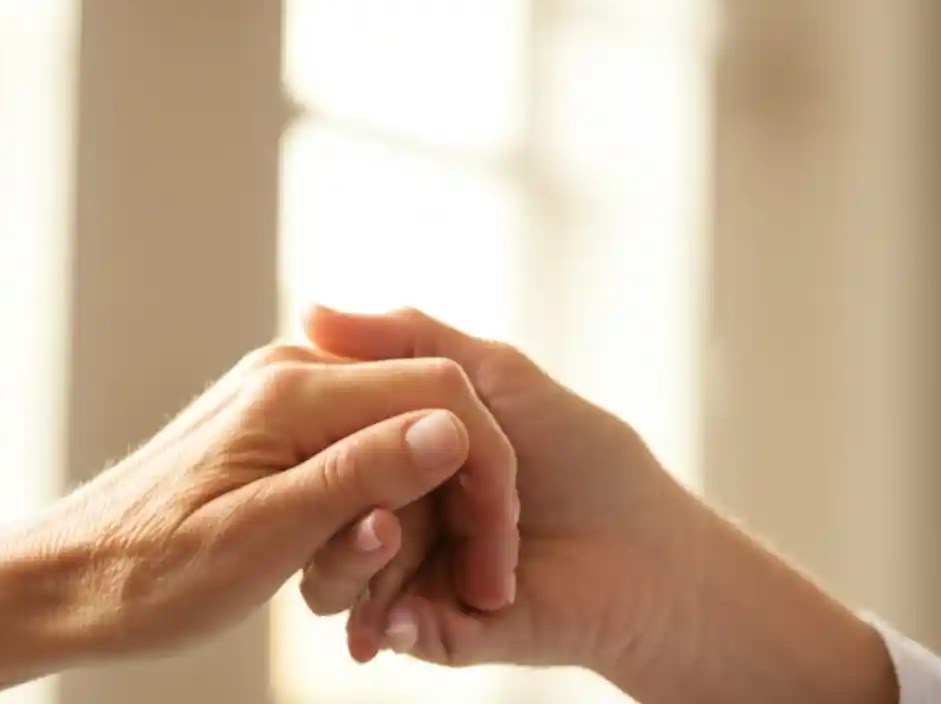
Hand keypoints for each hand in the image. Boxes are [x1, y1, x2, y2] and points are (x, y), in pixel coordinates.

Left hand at [17, 344, 517, 657]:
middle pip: (423, 408)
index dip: (486, 466)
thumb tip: (453, 429)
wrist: (64, 582)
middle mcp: (290, 375)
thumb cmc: (149, 574)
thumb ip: (360, 474)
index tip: (496, 545)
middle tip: (466, 582)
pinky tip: (354, 563)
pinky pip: (353, 453)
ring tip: (383, 590)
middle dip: (457, 493)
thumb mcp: (262, 537)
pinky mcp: (270, 429)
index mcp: (292, 390)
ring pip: (392, 436)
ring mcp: (278, 398)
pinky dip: (373, 508)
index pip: (439, 395)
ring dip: (411, 512)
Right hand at [300, 307, 896, 703]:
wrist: (649, 554)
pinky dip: (386, 619)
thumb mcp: (492, 374)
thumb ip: (406, 339)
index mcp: (398, 451)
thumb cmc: (583, 457)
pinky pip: (390, 628)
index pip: (325, 441)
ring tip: (381, 537)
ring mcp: (411, 574)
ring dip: (350, 560)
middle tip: (350, 484)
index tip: (290, 416)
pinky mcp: (436, 630)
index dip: (309, 432)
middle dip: (326, 498)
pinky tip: (394, 613)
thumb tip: (308, 309)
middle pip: (324, 508)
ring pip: (342, 574)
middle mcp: (394, 511)